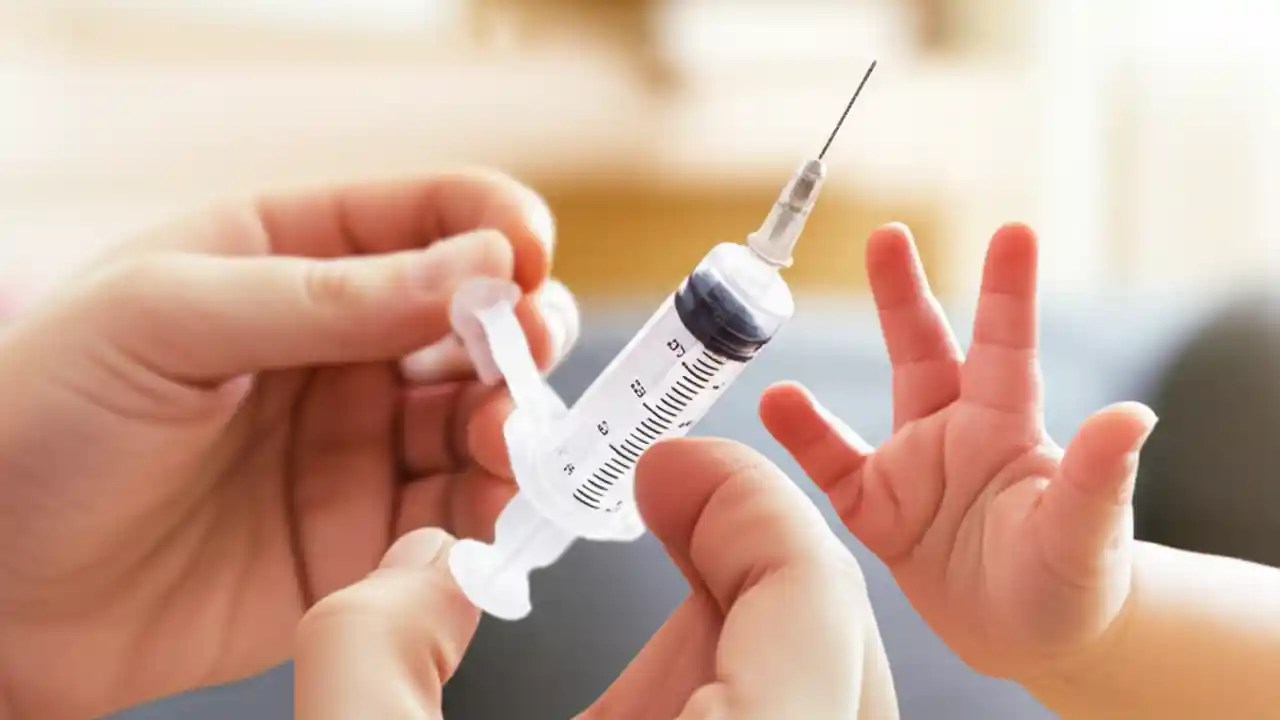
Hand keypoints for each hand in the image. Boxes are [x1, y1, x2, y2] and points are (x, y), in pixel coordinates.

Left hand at [0, 172, 576, 718]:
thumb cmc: (35, 423)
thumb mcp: (164, 320)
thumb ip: (327, 296)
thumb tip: (479, 268)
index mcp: (285, 259)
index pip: (421, 218)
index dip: (490, 227)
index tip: (525, 259)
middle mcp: (334, 348)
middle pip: (472, 321)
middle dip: (520, 330)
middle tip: (527, 352)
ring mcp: (350, 444)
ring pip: (477, 417)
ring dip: (513, 422)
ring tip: (504, 443)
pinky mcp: (358, 537)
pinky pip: (453, 514)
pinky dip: (490, 508)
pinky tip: (488, 506)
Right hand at [294, 438, 896, 719]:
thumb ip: (370, 638)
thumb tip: (429, 555)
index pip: (811, 594)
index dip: (744, 497)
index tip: (661, 464)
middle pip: (841, 634)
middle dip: (759, 536)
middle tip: (672, 492)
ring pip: (833, 685)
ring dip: (761, 599)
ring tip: (676, 551)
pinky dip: (754, 667)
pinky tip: (681, 658)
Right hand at [760, 223, 1157, 680]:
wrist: (1028, 636)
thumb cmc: (1073, 579)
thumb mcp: (1085, 534)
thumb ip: (1095, 476)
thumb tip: (1134, 416)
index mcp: (1010, 428)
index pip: (1007, 348)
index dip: (1008, 291)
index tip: (1015, 231)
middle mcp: (958, 431)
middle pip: (926, 348)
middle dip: (905, 292)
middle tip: (888, 232)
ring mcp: (913, 466)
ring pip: (877, 393)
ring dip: (841, 365)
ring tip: (801, 307)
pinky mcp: (877, 508)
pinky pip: (832, 466)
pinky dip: (804, 437)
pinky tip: (777, 404)